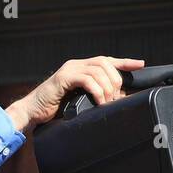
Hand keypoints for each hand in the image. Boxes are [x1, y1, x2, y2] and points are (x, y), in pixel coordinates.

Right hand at [4, 56, 144, 134]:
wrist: (32, 112)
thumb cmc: (54, 110)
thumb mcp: (79, 101)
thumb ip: (95, 96)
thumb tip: (117, 98)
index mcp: (81, 68)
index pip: (107, 60)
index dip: (125, 62)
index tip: (140, 64)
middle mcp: (76, 65)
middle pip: (105, 63)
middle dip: (116, 79)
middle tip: (116, 97)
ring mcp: (69, 70)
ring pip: (98, 70)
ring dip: (107, 87)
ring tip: (107, 102)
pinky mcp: (63, 78)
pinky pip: (87, 79)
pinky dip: (97, 90)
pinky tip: (99, 101)